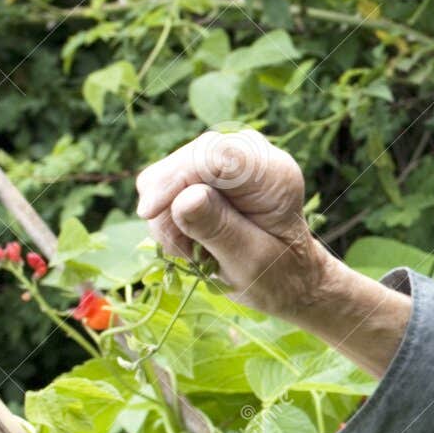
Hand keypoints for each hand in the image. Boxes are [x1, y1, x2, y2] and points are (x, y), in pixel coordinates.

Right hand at [135, 129, 329, 319]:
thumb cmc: (277, 275)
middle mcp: (250, 155)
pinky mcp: (204, 171)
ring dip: (166, 218)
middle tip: (184, 251)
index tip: (148, 213)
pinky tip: (189, 239)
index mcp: (273, 174)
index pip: (214, 154)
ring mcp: (225, 159)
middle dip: (168, 208)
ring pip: (165, 174)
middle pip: (183, 162)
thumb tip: (185, 197)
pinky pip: (162, 184)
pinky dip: (166, 216)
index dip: (175, 178)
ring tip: (193, 251)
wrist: (285, 277)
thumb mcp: (251, 261)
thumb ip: (219, 228)